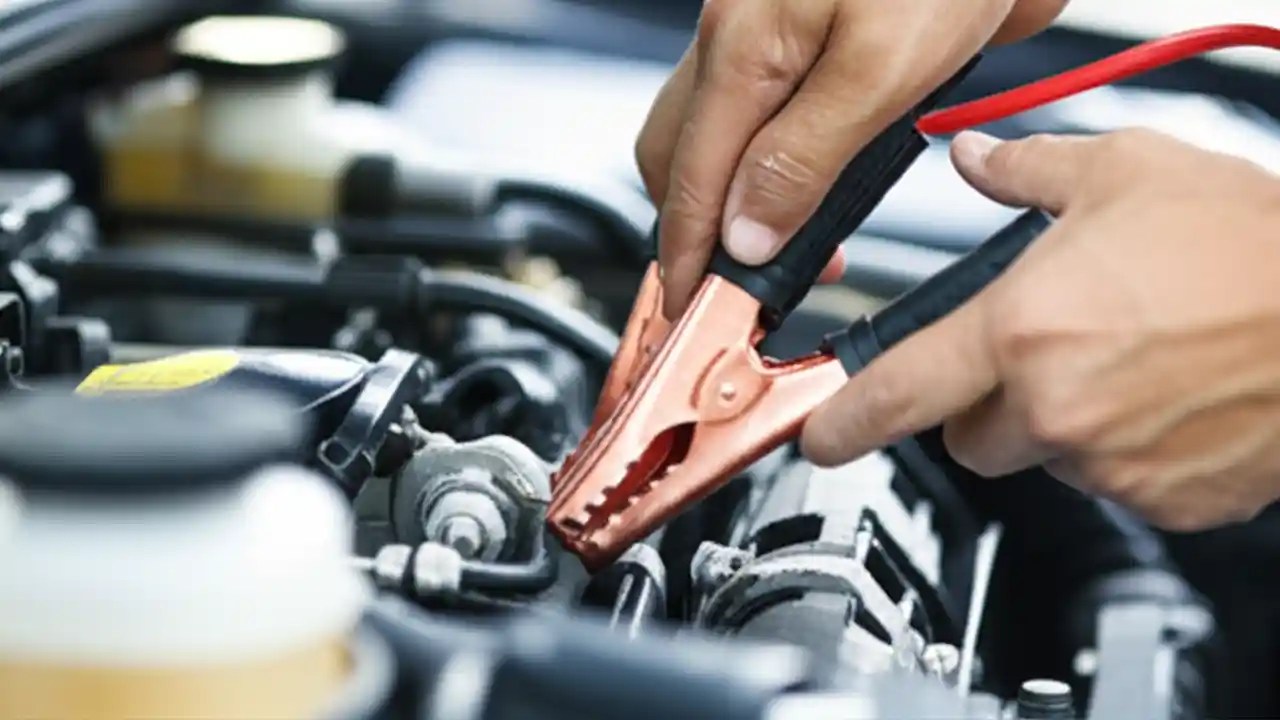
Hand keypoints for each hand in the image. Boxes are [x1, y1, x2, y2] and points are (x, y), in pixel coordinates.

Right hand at [635, 0, 1068, 318]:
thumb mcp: (880, 68)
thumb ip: (803, 156)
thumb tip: (743, 234)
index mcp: (743, 46)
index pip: (690, 180)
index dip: (684, 257)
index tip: (687, 314)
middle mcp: (741, 38)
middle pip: (681, 156)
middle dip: (695, 231)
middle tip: (730, 291)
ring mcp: (773, 33)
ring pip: (719, 134)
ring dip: (735, 199)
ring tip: (779, 253)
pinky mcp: (816, 31)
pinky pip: (764, 108)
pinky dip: (771, 162)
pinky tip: (810, 182)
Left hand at [802, 128, 1279, 531]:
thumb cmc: (1251, 246)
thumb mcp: (1123, 172)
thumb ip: (1026, 170)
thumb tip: (978, 159)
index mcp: (1024, 329)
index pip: (897, 394)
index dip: (843, 422)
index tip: (818, 436)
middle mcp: (1056, 406)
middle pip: (968, 435)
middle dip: (984, 400)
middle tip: (1040, 347)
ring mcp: (1110, 463)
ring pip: (1040, 457)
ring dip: (1056, 420)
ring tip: (1122, 357)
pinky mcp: (1163, 501)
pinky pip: (1108, 481)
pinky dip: (1118, 449)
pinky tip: (1160, 395)